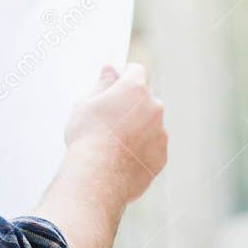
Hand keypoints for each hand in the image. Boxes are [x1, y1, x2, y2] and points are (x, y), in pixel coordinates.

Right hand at [62, 63, 166, 206]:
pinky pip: (153, 147)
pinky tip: (121, 158)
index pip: (137, 70)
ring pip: (150, 125)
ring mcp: (161, 133)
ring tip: (113, 144)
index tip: (115, 86)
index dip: (124, 77)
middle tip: (109, 120)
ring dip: (137, 129)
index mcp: (135, 89)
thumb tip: (110, 71)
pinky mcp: (161, 156)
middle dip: (131, 105)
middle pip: (145, 99)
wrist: (97, 177)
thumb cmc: (88, 139)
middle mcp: (154, 108)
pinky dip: (141, 150)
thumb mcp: (86, 104)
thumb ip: (102, 84)